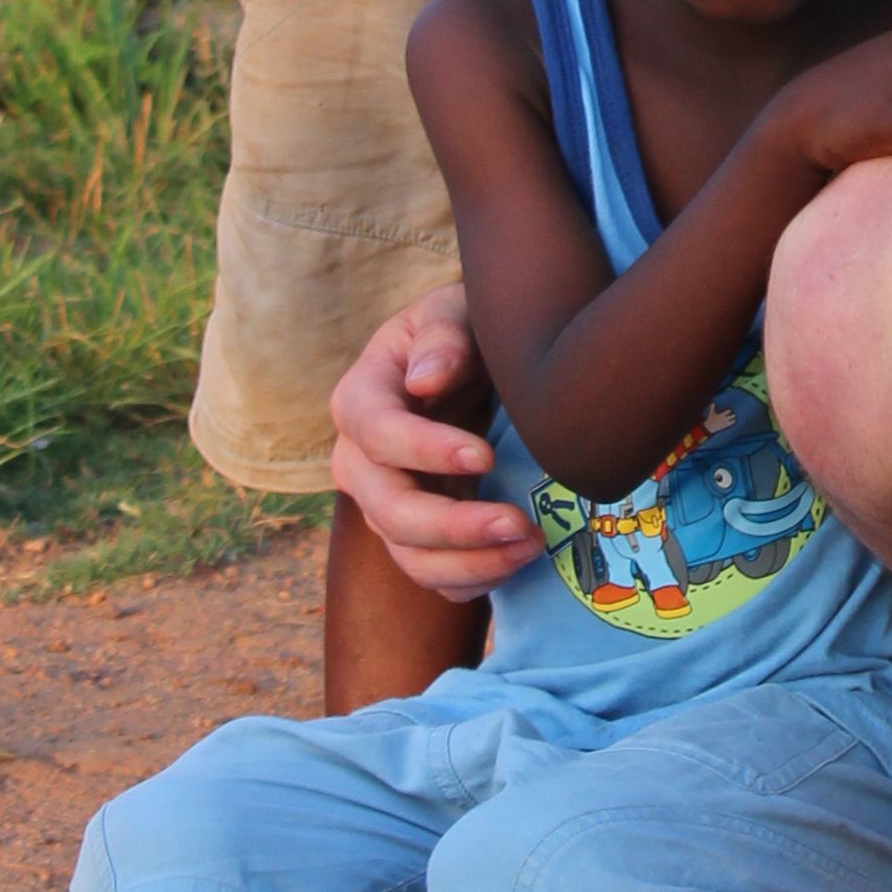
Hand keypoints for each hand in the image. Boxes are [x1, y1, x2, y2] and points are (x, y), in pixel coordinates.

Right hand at [326, 284, 539, 597]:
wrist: (473, 364)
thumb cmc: (463, 330)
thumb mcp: (454, 312)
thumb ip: (443, 338)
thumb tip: (425, 382)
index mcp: (361, 397)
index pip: (378, 433)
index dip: (426, 451)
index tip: (486, 456)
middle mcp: (360, 460)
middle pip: (389, 510)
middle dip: (454, 526)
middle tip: (519, 525)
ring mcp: (383, 503)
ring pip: (409, 555)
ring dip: (470, 562)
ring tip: (532, 546)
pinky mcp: (412, 535)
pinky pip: (431, 575)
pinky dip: (471, 580)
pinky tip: (516, 562)